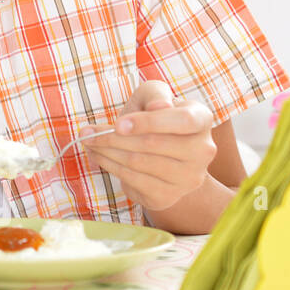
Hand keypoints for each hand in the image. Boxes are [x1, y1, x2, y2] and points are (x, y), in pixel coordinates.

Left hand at [82, 80, 215, 211]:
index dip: (149, 123)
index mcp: (202, 119)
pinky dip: (110, 167)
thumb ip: (154, 94)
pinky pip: (133, 180)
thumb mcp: (152, 96)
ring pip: (139, 162)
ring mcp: (189, 177)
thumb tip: (159, 107)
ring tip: (89, 142)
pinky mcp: (169, 196)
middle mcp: (203, 150)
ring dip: (106, 152)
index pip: (182, 121)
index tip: (118, 124)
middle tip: (86, 132)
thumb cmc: (153, 116)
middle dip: (112, 137)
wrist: (159, 154)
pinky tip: (98, 156)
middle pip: (152, 144)